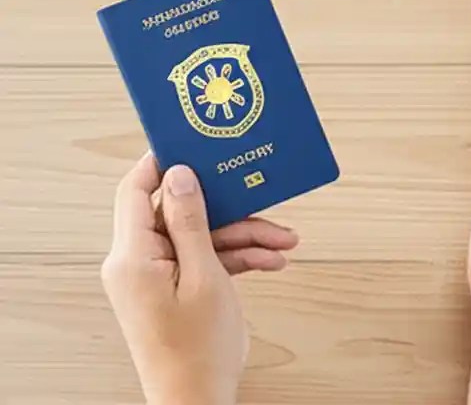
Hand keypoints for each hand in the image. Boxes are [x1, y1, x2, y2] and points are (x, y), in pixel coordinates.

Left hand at [101, 152, 299, 404]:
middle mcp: (137, 261)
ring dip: (244, 236)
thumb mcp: (204, 276)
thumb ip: (191, 222)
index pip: (137, 190)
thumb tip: (180, 174)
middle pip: (182, 213)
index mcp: (132, 255)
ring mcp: (156, 276)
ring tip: (286, 240)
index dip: (162, 162)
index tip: (194, 143)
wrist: (197, 399)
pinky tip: (272, 261)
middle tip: (266, 199)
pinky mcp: (174, 288)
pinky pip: (205, 259)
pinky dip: (238, 258)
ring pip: (201, 236)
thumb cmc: (197, 347)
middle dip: (231, 209)